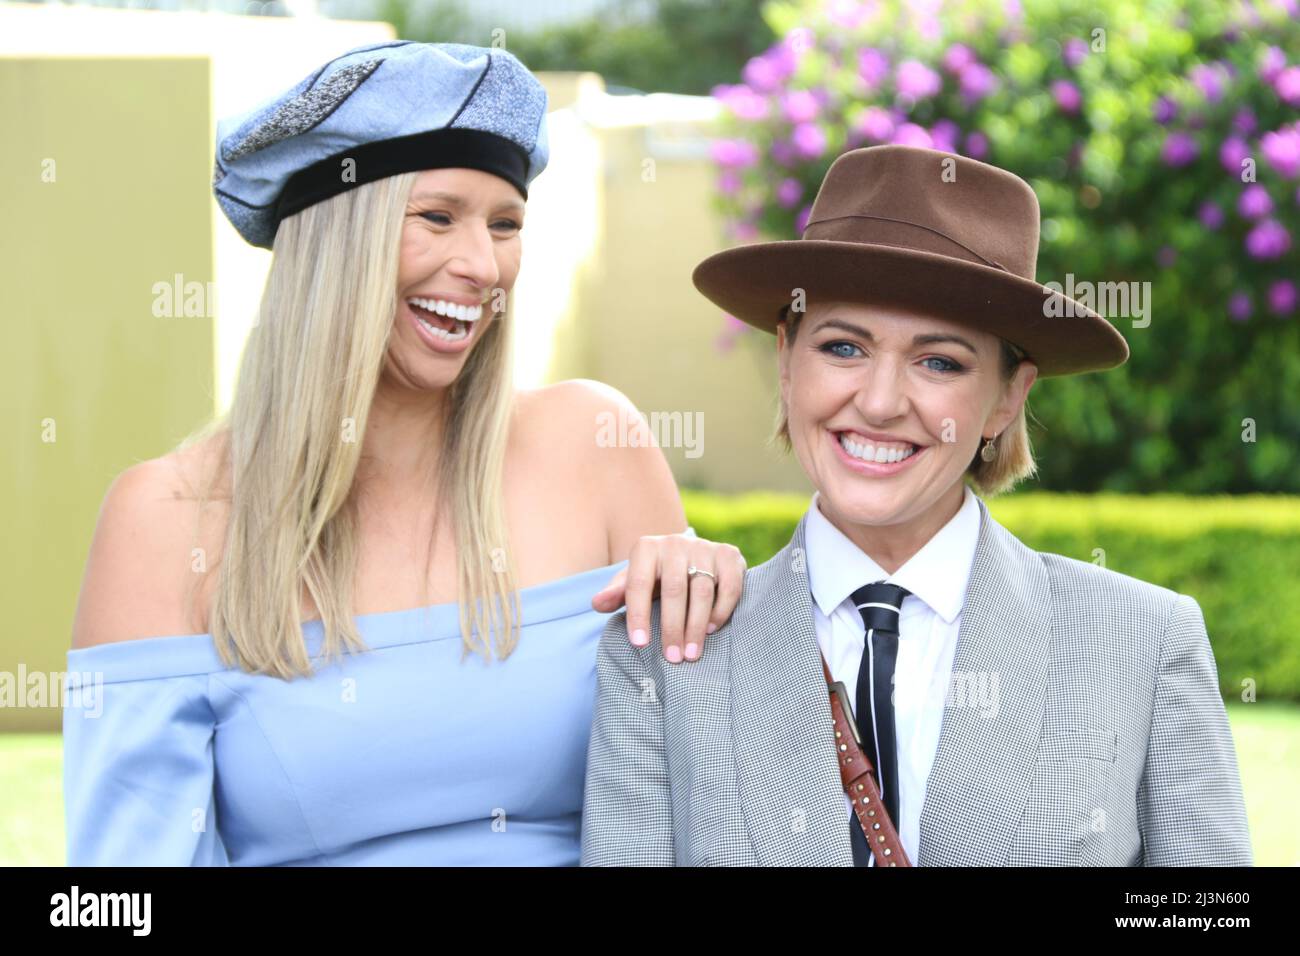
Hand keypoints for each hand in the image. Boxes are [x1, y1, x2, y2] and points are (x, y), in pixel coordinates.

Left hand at [591, 534, 745, 662]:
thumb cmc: (656, 576)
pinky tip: (711, 630)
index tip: (640, 644)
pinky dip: (721, 611)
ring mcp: (705, 547)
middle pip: (673, 590)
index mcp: (646, 548)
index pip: (638, 584)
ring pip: (702, 591)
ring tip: (691, 653)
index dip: (638, 615)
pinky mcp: (730, 555)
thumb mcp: (634, 582)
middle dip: (672, 627)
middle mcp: (675, 543)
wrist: (693, 555)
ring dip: (697, 626)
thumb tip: (597, 604)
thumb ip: (617, 593)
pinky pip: (729, 587)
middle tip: (672, 657)